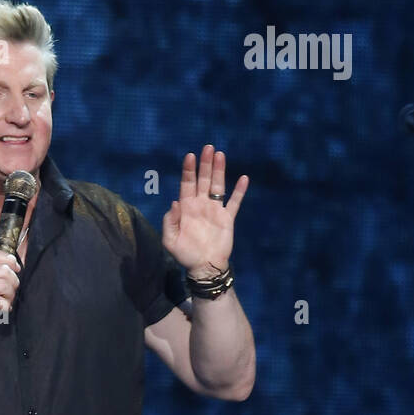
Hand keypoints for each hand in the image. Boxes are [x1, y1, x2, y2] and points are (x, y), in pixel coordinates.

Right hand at [0, 251, 19, 336]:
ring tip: (7, 302)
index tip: (16, 269)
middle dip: (13, 281)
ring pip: (4, 285)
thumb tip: (5, 269)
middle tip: (11, 291)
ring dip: (10, 295)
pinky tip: (2, 309)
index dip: (9, 260)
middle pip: (4, 270)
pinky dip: (5, 306)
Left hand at [163, 145, 248, 279]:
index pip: (187, 184)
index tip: (190, 156)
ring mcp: (215, 210)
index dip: (188, 170)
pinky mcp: (227, 218)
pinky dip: (239, 191)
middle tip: (208, 147)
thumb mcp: (170, 240)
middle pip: (203, 180)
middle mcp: (201, 205)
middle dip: (205, 164)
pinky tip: (243, 178)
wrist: (204, 267)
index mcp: (186, 208)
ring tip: (220, 155)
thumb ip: (170, 221)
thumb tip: (175, 201)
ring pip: (217, 186)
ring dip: (219, 171)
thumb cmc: (185, 254)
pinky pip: (234, 202)